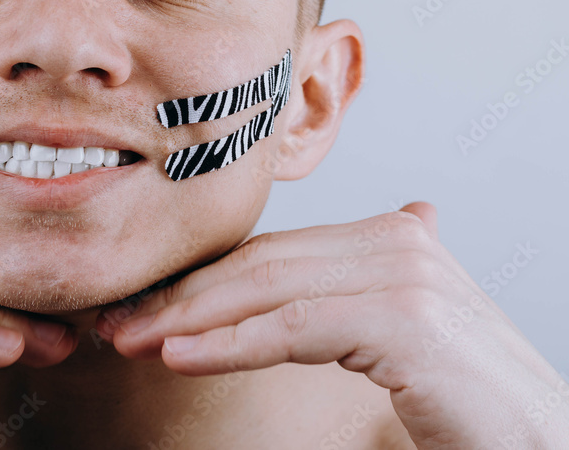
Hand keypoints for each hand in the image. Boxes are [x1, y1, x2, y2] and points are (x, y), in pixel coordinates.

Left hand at [96, 203, 568, 448]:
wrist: (541, 444)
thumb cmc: (466, 398)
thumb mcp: (395, 334)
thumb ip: (356, 291)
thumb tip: (392, 221)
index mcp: (387, 238)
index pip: (270, 252)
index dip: (201, 280)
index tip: (143, 306)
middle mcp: (395, 242)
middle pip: (259, 263)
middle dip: (182, 296)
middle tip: (121, 321)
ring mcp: (402, 273)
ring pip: (266, 289)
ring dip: (188, 317)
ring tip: (134, 339)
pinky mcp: (405, 319)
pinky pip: (293, 327)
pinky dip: (229, 343)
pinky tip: (180, 356)